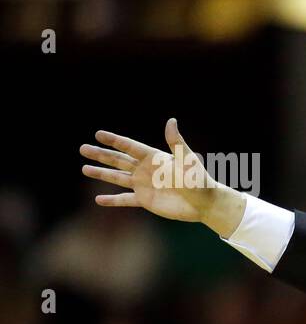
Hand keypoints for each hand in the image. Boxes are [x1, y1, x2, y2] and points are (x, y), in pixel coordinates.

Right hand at [80, 119, 245, 235]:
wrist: (205, 203)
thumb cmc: (199, 179)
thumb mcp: (187, 160)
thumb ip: (176, 142)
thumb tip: (171, 121)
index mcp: (155, 158)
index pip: (130, 147)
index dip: (114, 140)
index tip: (98, 134)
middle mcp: (146, 170)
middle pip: (118, 160)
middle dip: (101, 154)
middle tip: (82, 148)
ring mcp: (144, 185)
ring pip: (118, 178)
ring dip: (101, 174)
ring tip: (84, 169)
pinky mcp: (146, 201)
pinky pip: (125, 200)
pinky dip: (112, 200)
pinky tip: (98, 200)